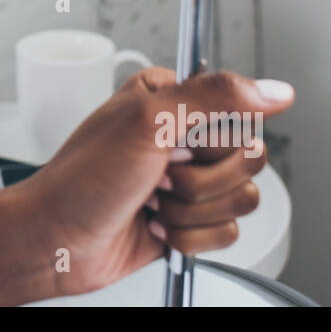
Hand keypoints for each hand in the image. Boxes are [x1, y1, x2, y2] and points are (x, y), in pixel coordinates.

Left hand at [11, 68, 293, 296]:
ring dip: (192, 210)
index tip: (175, 143)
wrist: (56, 240)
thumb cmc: (84, 178)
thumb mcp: (148, 120)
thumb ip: (216, 97)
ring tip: (152, 201)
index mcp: (173, 98)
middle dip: (200, 178)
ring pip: (242, 198)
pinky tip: (154, 226)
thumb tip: (274, 91)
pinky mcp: (190, 220)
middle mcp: (183, 136)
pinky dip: (190, 237)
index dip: (210, 139)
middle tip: (157, 175)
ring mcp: (187, 180)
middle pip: (247, 159)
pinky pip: (228, 233)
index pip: (239, 112)